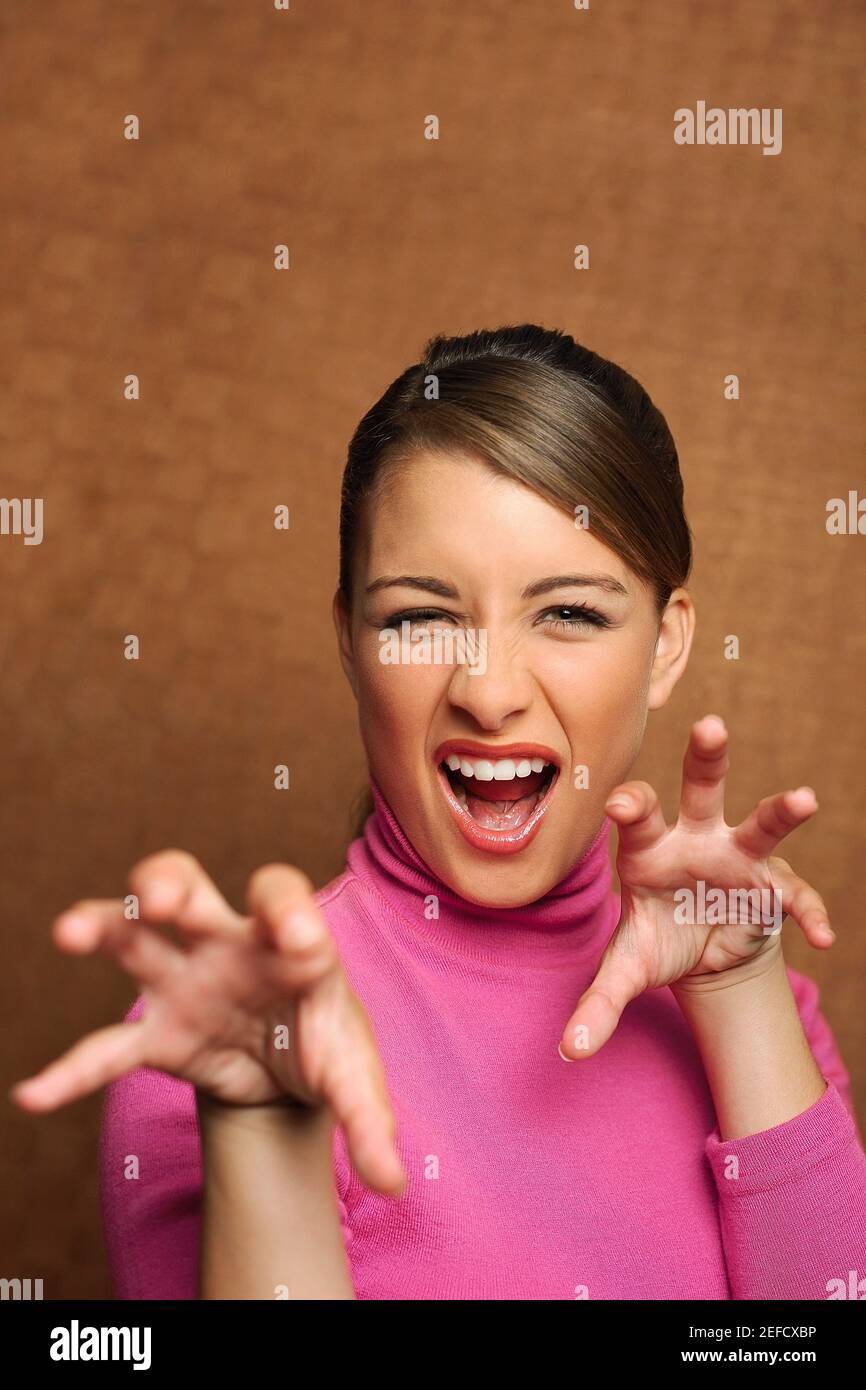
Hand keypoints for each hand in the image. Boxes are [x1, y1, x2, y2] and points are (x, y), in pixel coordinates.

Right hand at [10, 851, 405, 1195]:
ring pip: (133, 937)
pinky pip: (108, 1049)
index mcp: (286, 942)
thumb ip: (370, 1119)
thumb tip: (392, 1179)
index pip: (280, 900)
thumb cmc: (324, 1046)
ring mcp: (184, 982)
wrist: (290, 1074)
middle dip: (169, 883)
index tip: (298, 935)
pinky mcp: (158, 1034)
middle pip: (191, 891)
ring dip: (102, 927)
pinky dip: (73, 1071)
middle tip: (160, 896)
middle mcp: (227, 946)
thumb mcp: (354, 1076)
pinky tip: (37, 1094)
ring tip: (70, 932)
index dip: (285, 909)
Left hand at [559, 715, 832, 1058]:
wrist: (704, 952)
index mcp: (648, 848)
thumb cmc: (659, 940)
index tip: (621, 802)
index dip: (631, 805)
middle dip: (706, 757)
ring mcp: (738, 858)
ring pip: (758, 824)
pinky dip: (807, 913)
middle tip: (709, 724)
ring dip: (779, 812)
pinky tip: (821, 938)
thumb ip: (598, 1003)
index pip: (638, 816)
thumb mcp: (627, 970)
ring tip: (802, 799)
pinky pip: (795, 895)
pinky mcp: (772, 887)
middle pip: (700, 789)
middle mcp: (695, 839)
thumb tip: (569, 1052)